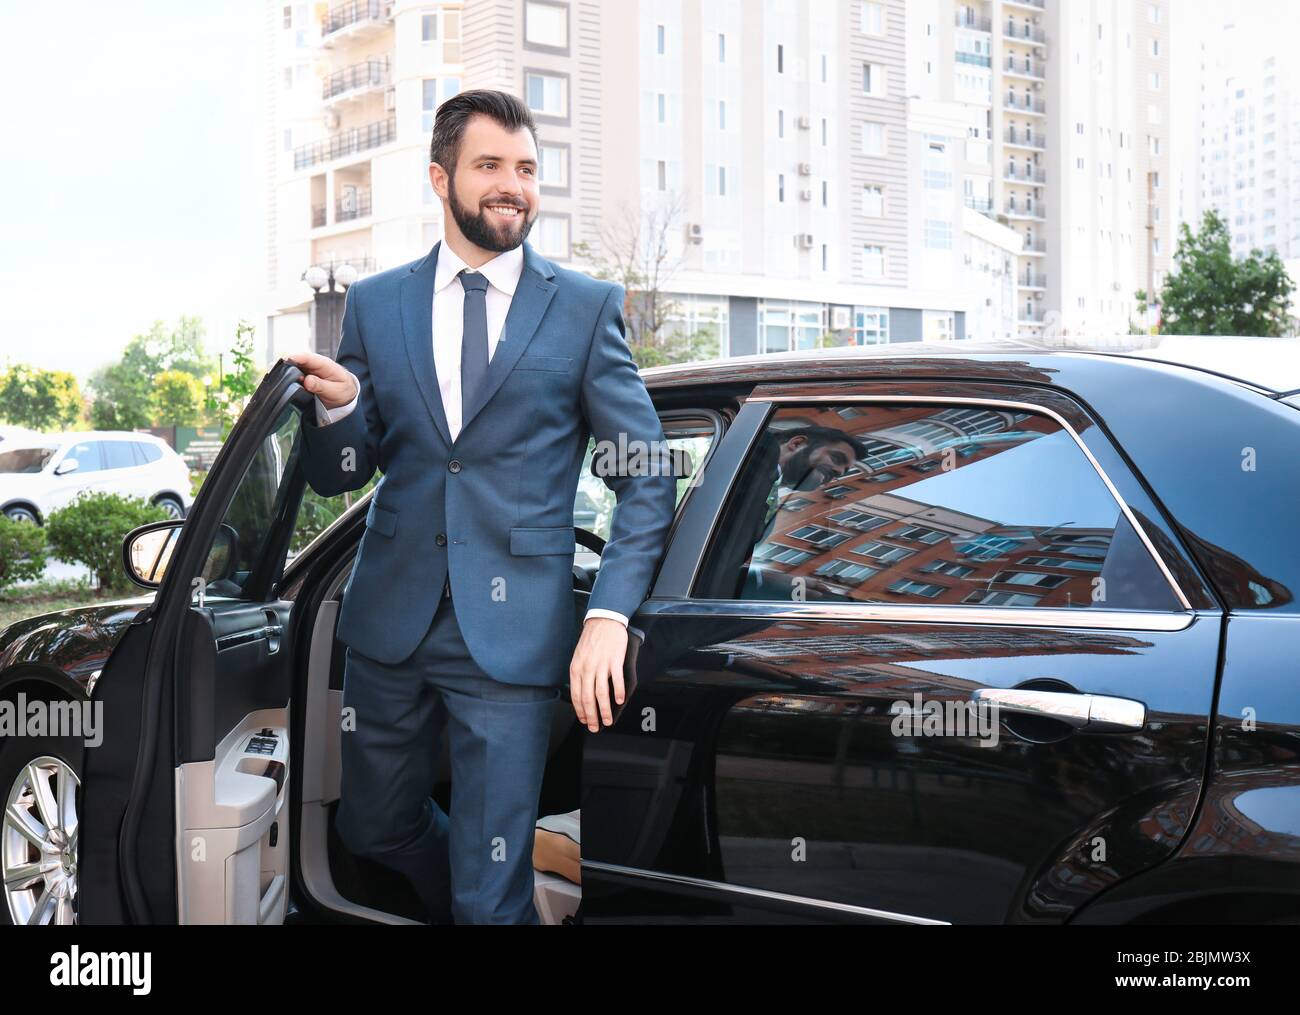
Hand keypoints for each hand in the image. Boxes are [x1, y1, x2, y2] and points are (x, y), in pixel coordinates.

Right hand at [287, 351, 356, 409]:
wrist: (345, 394)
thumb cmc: (343, 390)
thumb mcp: (335, 390)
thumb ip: (321, 386)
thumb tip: (307, 381)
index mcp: (324, 364)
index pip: (308, 357)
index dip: (296, 357)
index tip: (286, 359)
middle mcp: (314, 365)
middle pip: (296, 360)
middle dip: (287, 366)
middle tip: (282, 375)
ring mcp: (307, 370)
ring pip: (292, 367)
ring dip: (287, 373)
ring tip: (285, 382)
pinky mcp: (303, 376)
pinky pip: (293, 375)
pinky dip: (288, 379)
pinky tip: (286, 384)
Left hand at [569, 617, 628, 731]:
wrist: (603, 620)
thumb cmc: (592, 639)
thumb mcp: (579, 657)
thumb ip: (580, 674)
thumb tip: (581, 693)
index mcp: (576, 669)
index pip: (576, 696)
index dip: (580, 711)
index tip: (584, 721)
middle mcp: (587, 668)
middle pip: (588, 698)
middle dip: (591, 716)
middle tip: (595, 727)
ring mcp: (600, 664)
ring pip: (601, 693)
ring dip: (604, 710)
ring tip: (608, 720)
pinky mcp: (614, 660)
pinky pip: (616, 681)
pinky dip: (618, 693)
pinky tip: (619, 702)